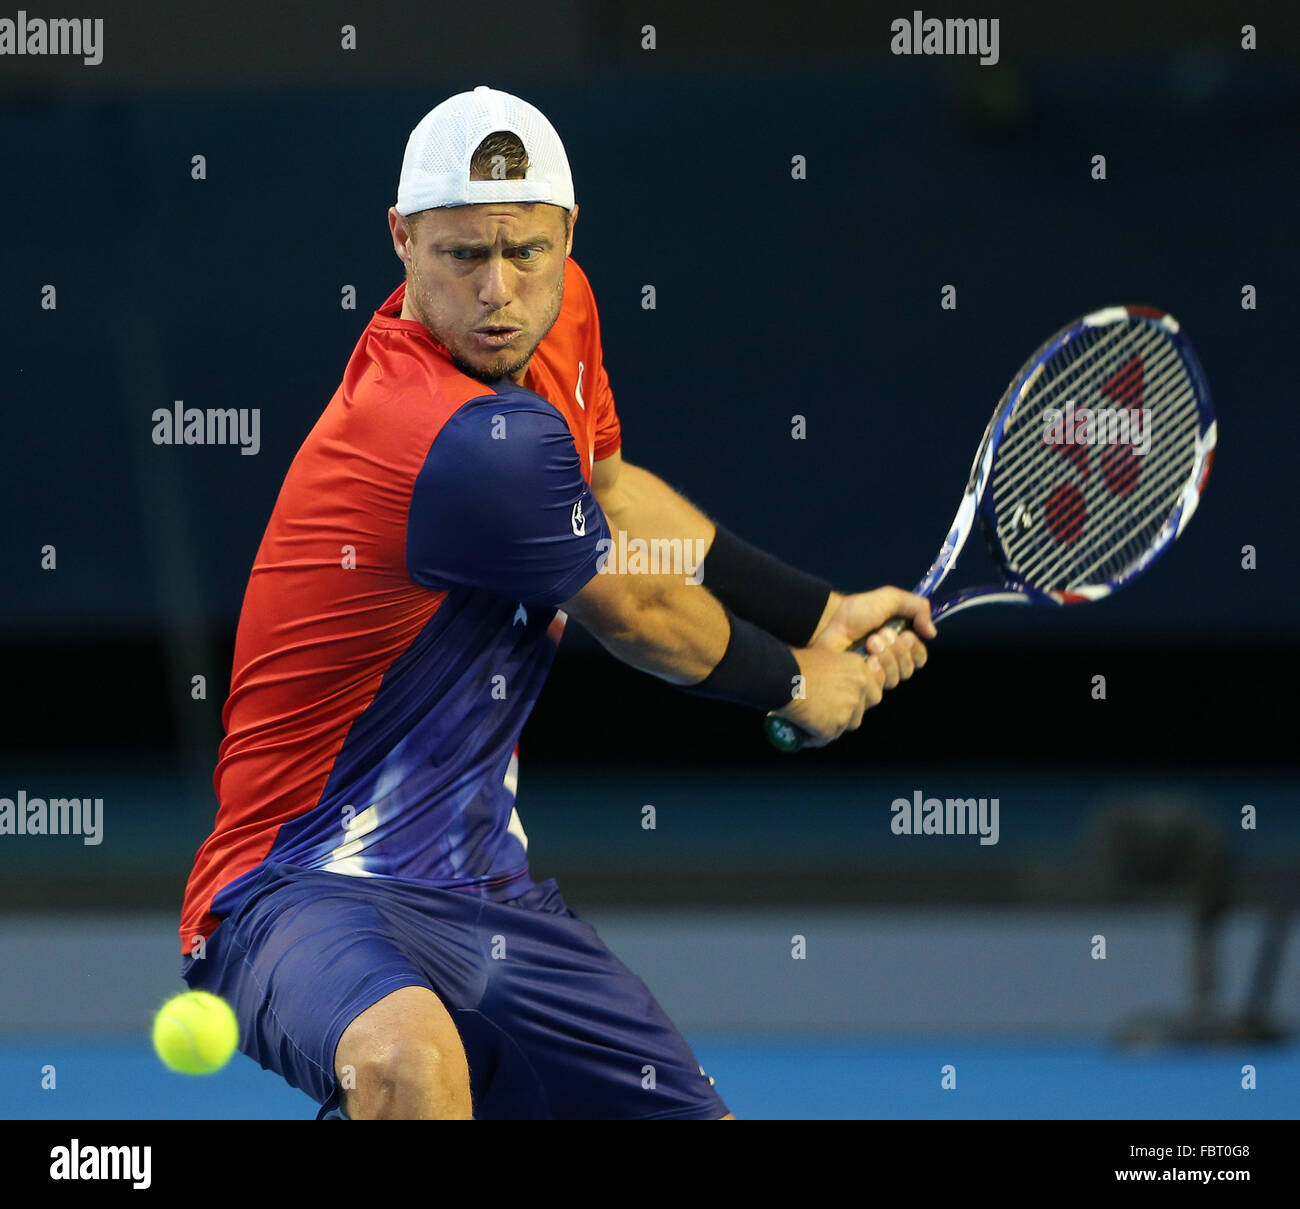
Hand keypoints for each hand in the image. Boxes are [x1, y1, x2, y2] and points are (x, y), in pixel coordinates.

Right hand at [771, 644, 886, 747]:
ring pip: (848, 723)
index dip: (861, 691)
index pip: (873, 685)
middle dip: (854, 708)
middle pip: (866, 705)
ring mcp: (849, 710)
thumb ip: (839, 667)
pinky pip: (828, 736)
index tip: (847, 693)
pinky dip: (817, 735)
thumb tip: (838, 677)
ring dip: (836, 723)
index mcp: (858, 668)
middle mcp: (860, 689)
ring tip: (814, 719)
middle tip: (833, 708)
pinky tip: (804, 730)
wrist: (780, 678)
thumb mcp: (824, 654)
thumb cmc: (794, 662)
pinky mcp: (834, 727)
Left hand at [810, 586, 934, 687]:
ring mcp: (874, 674)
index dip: (916, 648)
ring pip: (895, 678)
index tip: (905, 634)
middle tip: (878, 635)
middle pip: (909, 669)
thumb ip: (916, 607)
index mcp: (898, 644)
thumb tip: (932, 633)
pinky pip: (878, 687)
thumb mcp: (889, 599)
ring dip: (885, 657)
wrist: (828, 622)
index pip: (920, 657)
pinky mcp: (861, 684)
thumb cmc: (856, 611)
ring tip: (869, 642)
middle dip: (897, 650)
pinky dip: (874, 671)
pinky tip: (863, 660)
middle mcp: (888, 661)